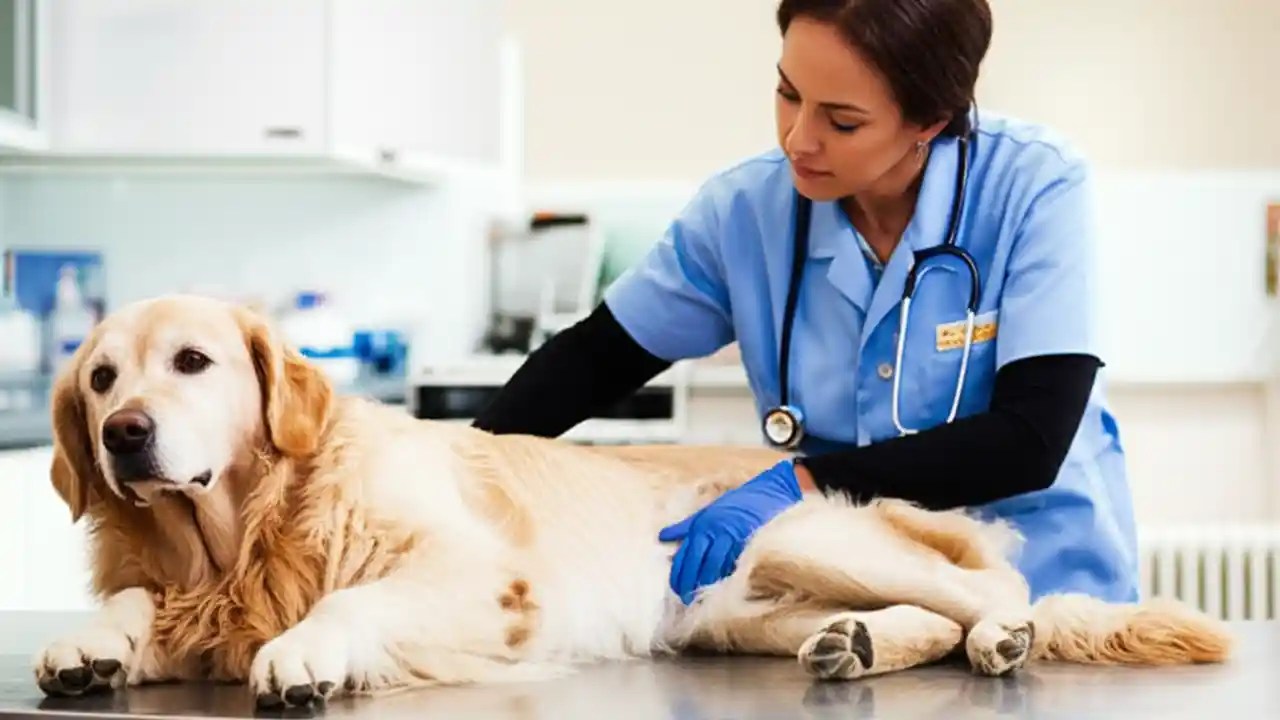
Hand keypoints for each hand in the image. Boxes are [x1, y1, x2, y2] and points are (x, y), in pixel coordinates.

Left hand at [658, 459, 803, 603]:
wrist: (774, 492)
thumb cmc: (739, 502)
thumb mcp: (708, 511)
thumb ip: (686, 526)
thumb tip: (662, 537)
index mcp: (703, 525)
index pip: (686, 555)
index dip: (680, 575)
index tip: (677, 590)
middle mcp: (716, 531)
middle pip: (700, 565)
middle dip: (692, 585)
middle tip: (688, 601)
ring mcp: (735, 537)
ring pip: (717, 568)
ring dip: (709, 585)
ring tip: (703, 601)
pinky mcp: (753, 543)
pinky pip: (738, 565)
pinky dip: (730, 578)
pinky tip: (725, 589)